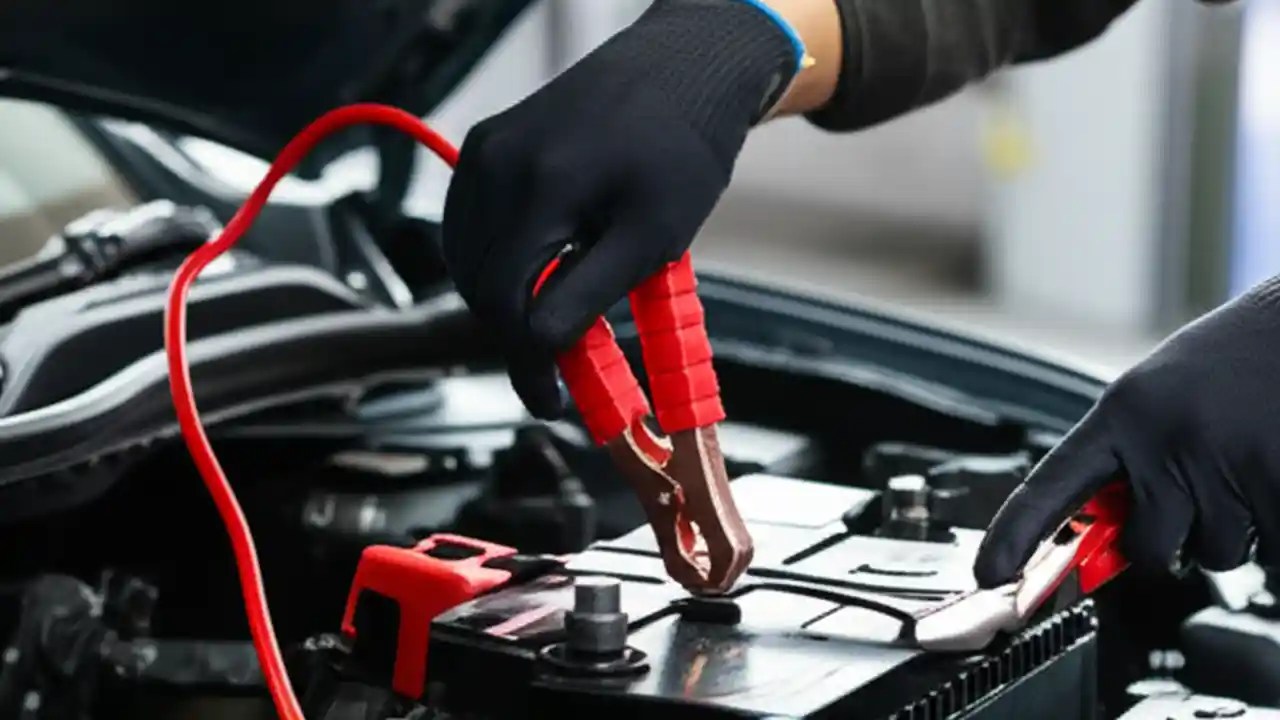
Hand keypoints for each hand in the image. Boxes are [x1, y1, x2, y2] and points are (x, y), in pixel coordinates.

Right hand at [441, 0, 814, 417]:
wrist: (680, 72)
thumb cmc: (680, 150)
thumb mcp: (651, 237)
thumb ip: (589, 295)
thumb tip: (541, 350)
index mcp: (542, 187)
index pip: (507, 303)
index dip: (526, 364)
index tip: (551, 400)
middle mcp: (498, 165)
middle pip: (478, 285)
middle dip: (515, 334)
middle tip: (560, 365)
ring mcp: (485, 152)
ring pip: (466, 260)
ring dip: (502, 301)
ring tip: (555, 315)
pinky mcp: (485, 145)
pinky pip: (469, 225)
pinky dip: (494, 261)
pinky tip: (535, 271)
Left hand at [975, 276, 1279, 586]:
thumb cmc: (1245, 354)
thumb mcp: (1166, 391)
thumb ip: (1134, 454)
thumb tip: (1114, 531)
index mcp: (1126, 412)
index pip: (1051, 485)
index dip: (1014, 535)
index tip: (990, 572)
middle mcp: (1165, 441)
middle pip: (1147, 551)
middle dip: (1173, 543)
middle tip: (1202, 496)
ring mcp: (1225, 466)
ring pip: (1217, 555)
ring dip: (1238, 530)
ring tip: (1253, 463)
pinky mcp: (1279, 486)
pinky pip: (1271, 549)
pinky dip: (1277, 525)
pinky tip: (1277, 472)